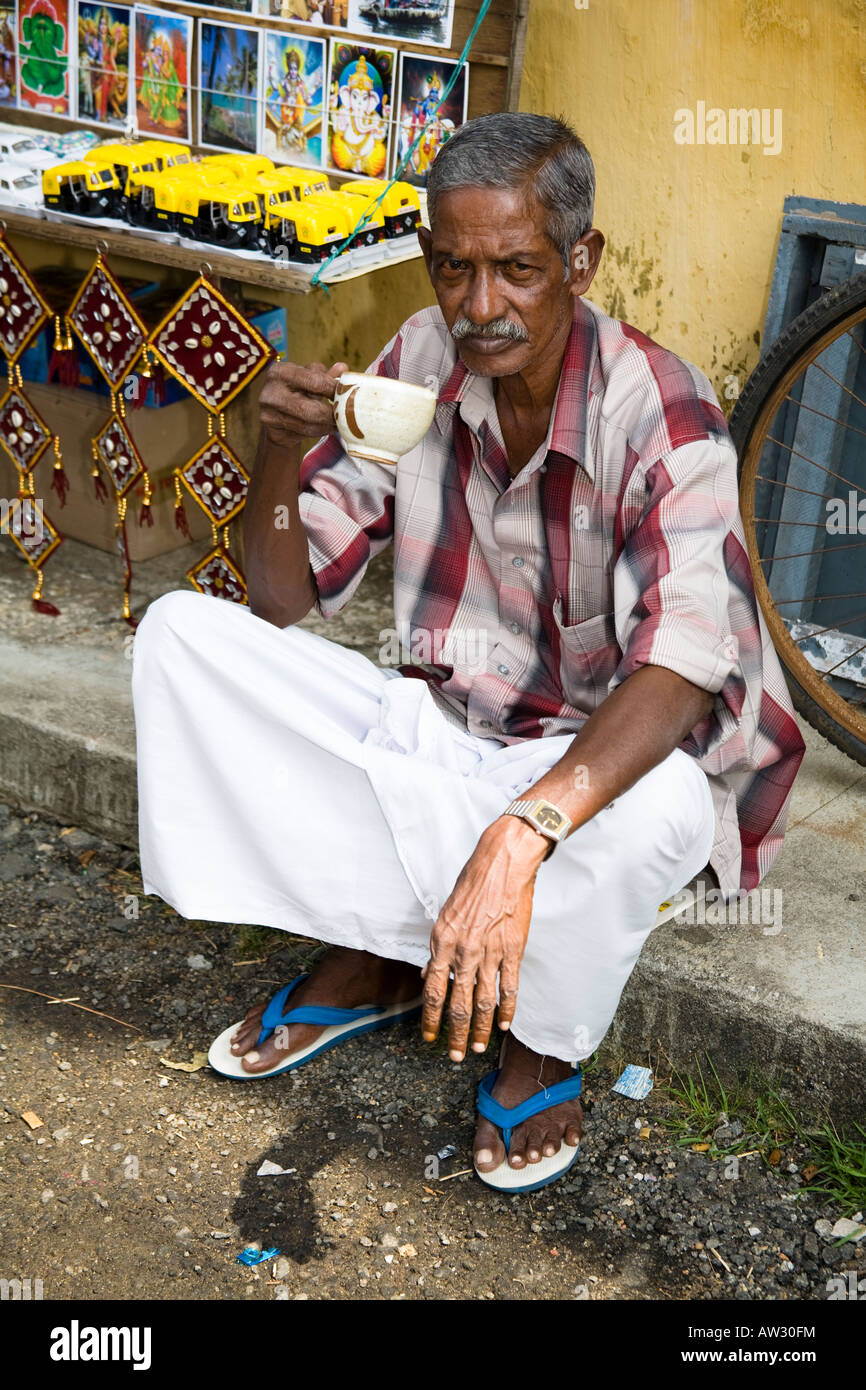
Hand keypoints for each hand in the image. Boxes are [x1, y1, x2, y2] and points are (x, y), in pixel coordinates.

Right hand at [258, 359, 348, 447]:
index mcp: (279, 373)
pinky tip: (328, 428)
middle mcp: (271, 394)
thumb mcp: (306, 376)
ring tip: (341, 423)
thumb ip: (323, 375)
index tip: (350, 393)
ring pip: (308, 426)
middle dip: (332, 414)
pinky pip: (304, 435)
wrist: (271, 412)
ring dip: (328, 426)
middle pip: (310, 410)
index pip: (313, 381)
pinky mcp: (274, 433)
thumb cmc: (293, 389)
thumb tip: (343, 368)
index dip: (333, 389)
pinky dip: (319, 432)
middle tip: (349, 416)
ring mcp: (269, 416)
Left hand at [421, 817, 548, 1061]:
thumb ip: (439, 947)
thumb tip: (431, 973)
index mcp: (442, 941)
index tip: (430, 1037)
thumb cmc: (472, 884)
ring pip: (482, 1001)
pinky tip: (503, 1024)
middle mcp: (463, 950)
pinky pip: (508, 986)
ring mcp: (490, 951)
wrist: (503, 863)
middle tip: (455, 1055)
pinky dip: (506, 1009)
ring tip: (476, 1047)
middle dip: (454, 1034)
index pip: (433, 990)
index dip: (430, 1018)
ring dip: (479, 1028)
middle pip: (457, 1004)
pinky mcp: (513, 949)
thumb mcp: (445, 913)